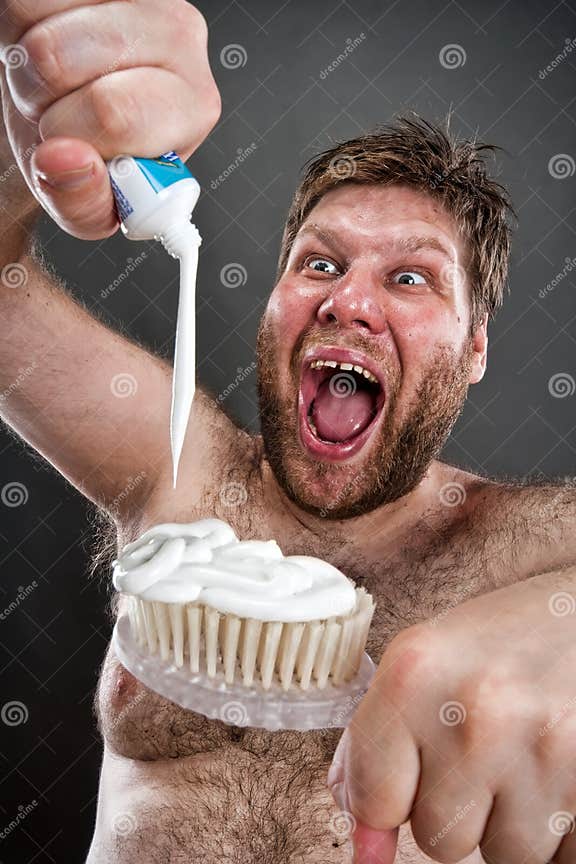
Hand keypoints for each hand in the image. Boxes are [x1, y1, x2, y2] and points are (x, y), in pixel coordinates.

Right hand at [0, 0, 220, 238]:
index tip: (77, 148)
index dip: (70, 135)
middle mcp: (181, 37)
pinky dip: (19, 30)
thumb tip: (66, 162)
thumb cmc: (92, 151)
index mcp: (194, 105)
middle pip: (63, 62)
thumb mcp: (90, 200)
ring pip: (42, 32)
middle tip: (58, 114)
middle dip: (40, 102)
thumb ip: (83, 202)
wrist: (67, 105)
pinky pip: (26, 2)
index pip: (116, 113)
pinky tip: (45, 43)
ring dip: (25, 68)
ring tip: (51, 86)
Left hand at [328, 569, 575, 862]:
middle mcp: (476, 714)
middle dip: (456, 806)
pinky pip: (560, 858)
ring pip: (504, 855)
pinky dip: (558, 829)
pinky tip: (557, 770)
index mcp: (415, 673)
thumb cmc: (505, 636)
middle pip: (439, 838)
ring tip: (525, 751)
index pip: (372, 799)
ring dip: (511, 820)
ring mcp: (543, 751)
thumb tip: (365, 844)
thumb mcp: (426, 662)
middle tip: (483, 745)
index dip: (388, 795)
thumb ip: (380, 744)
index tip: (407, 775)